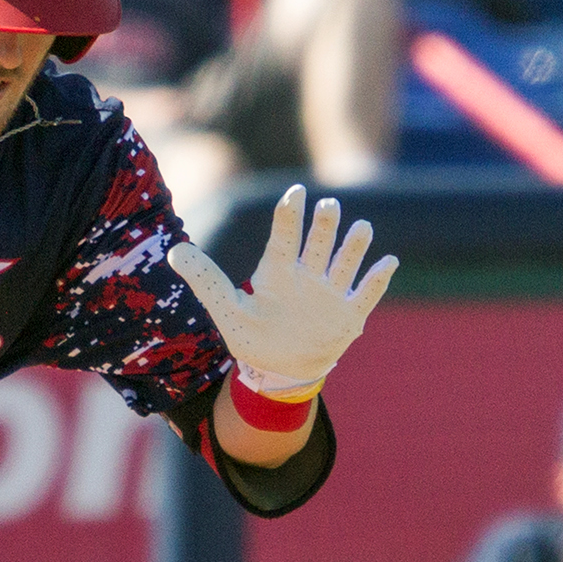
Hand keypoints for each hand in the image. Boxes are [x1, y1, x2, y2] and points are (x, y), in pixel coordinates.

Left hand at [168, 185, 397, 389]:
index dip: (290, 215)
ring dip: (353, 246)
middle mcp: (307, 275)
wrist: (281, 370)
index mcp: (278, 271)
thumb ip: (205, 279)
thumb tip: (175, 251)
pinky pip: (365, 294)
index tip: (296, 192)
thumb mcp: (225, 309)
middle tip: (328, 205)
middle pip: (317, 244)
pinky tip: (387, 262)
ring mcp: (330, 294)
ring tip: (361, 227)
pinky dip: (376, 279)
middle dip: (324, 226)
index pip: (285, 237)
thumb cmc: (254, 335)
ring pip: (344, 263)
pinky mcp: (349, 315)